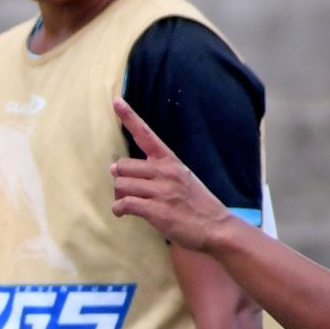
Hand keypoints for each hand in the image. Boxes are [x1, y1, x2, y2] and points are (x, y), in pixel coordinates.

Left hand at [110, 99, 239, 253]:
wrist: (216, 227)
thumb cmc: (195, 205)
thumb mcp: (180, 179)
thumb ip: (152, 172)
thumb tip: (113, 168)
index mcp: (171, 161)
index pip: (147, 135)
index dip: (129, 117)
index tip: (116, 101)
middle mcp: (166, 172)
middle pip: (122, 166)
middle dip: (119, 180)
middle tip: (128, 192)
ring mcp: (162, 190)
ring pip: (120, 185)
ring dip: (118, 196)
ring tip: (128, 204)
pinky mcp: (157, 210)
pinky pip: (124, 204)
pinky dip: (119, 210)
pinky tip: (123, 214)